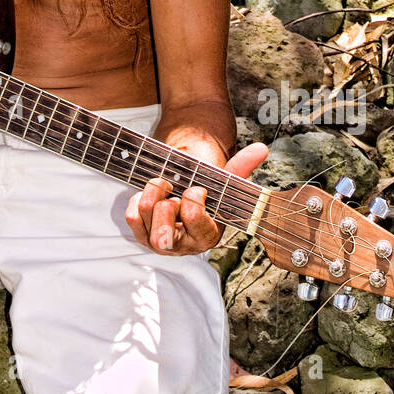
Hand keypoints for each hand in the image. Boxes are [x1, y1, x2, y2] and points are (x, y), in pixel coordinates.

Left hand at [125, 130, 267, 256]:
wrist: (187, 194)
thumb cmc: (208, 192)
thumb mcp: (225, 181)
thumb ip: (242, 167)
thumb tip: (262, 148)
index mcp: (208, 236)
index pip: (195, 221)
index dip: (192, 199)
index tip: (197, 188)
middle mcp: (183, 245)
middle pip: (163, 237)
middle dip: (165, 207)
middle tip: (172, 190)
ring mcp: (161, 242)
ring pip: (145, 223)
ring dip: (151, 196)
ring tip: (164, 186)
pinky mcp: (143, 235)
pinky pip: (132, 218)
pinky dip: (137, 201)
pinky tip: (151, 195)